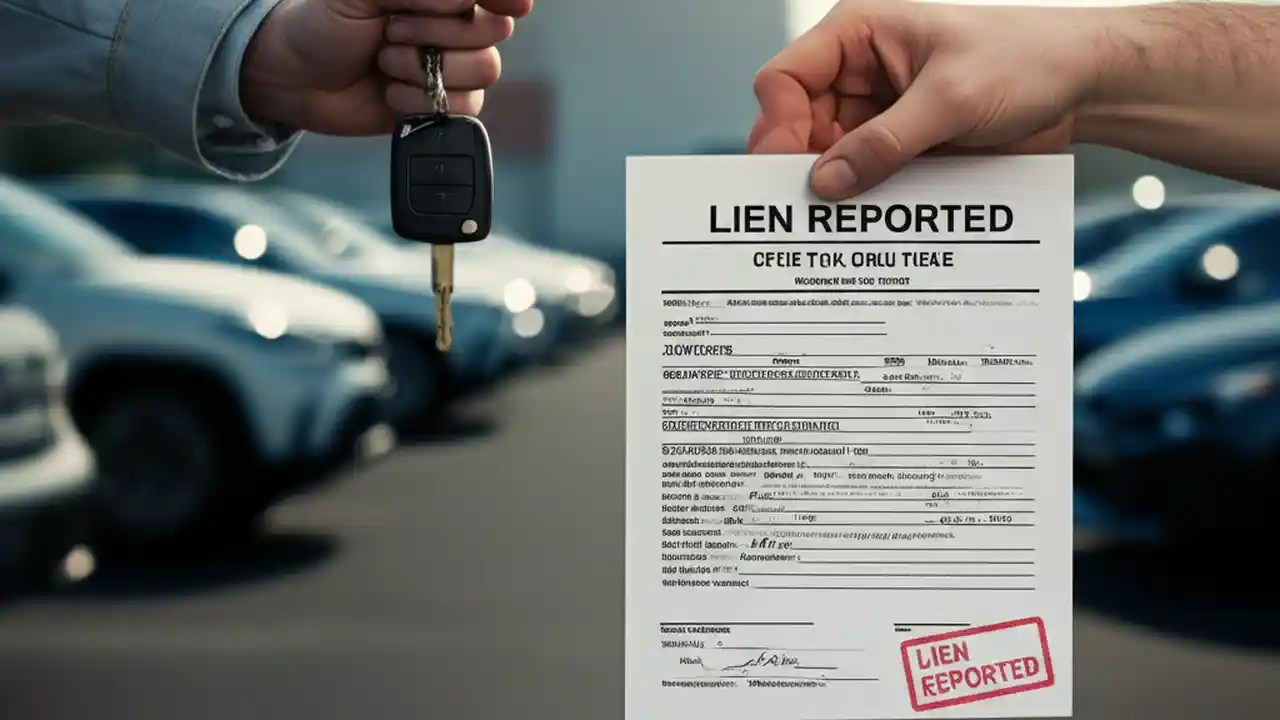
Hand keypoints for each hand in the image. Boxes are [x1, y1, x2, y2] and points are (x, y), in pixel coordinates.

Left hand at [241, 0, 532, 134]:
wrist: (293, 78)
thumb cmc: (322, 22)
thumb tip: (468, 1)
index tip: (513, 5)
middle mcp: (452, 24)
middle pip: (493, 31)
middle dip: (439, 34)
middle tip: (392, 31)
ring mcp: (450, 65)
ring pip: (484, 70)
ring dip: (426, 70)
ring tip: (385, 63)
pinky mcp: (441, 105)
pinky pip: (466, 107)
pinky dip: (422, 101)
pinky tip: (391, 92)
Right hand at [749, 0, 1099, 199]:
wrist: (1083, 86)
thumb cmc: (1027, 60)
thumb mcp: (951, 99)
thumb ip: (884, 143)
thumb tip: (825, 182)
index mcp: (859, 32)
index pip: (785, 78)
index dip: (778, 125)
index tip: (790, 171)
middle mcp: (858, 70)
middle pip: (796, 124)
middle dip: (803, 165)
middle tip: (813, 210)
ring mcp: (876, 110)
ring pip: (826, 156)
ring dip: (835, 188)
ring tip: (842, 222)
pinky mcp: (897, 143)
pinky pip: (863, 174)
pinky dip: (863, 199)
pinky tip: (869, 219)